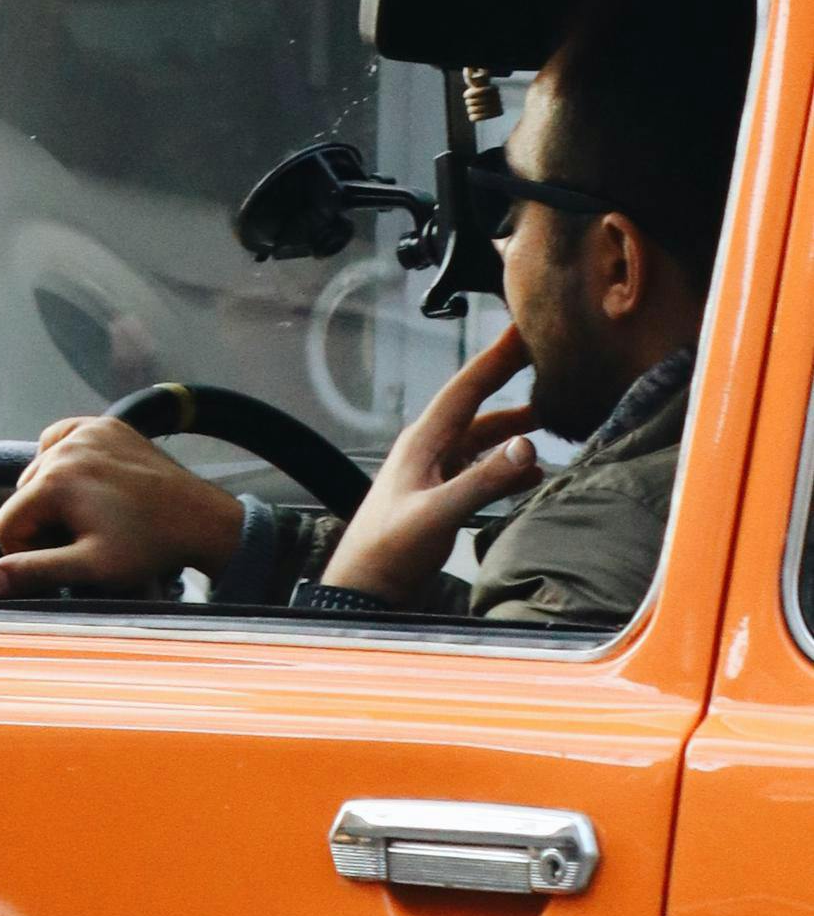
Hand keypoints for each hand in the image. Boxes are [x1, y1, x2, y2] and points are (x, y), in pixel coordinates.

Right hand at [0, 416, 248, 602]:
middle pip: (23, 496)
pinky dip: (65, 460)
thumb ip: (36, 570)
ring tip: (91, 516)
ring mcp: (86, 430)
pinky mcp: (105, 424)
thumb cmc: (148, 547)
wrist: (201, 519)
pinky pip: (63, 439)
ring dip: (54, 494)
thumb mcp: (90, 566)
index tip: (62, 559)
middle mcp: (65, 446)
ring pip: (41, 469)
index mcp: (54, 480)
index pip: (5, 523)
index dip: (26, 550)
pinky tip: (87, 482)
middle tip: (82, 539)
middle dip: (42, 522)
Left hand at [314, 324, 544, 602]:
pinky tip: (534, 471)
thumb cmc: (389, 550)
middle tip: (546, 362)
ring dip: (515, 427)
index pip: (467, 387)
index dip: (497, 356)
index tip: (523, 327)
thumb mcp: (439, 513)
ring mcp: (434, 472)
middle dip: (511, 383)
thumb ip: (484, 481)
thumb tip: (528, 446)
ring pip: (482, 438)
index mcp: (423, 441)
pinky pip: (481, 469)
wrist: (363, 588)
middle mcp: (429, 449)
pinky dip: (509, 465)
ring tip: (551, 416)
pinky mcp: (440, 496)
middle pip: (478, 407)